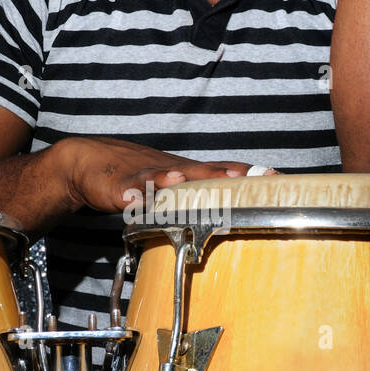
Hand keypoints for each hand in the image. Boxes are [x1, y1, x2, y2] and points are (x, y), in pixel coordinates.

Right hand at [54, 136, 254, 214]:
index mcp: (187, 172)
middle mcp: (170, 170)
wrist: (89, 161)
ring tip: (183, 181)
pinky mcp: (117, 186)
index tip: (280, 177)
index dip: (249, 174)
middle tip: (244, 177)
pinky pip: (125, 190)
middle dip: (222, 175)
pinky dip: (131, 193)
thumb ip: (199, 194)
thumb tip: (236, 208)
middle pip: (200, 171)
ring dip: (174, 180)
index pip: (224, 170)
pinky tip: (132, 198)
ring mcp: (144, 176)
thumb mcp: (174, 184)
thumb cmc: (138, 175)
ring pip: (162, 177)